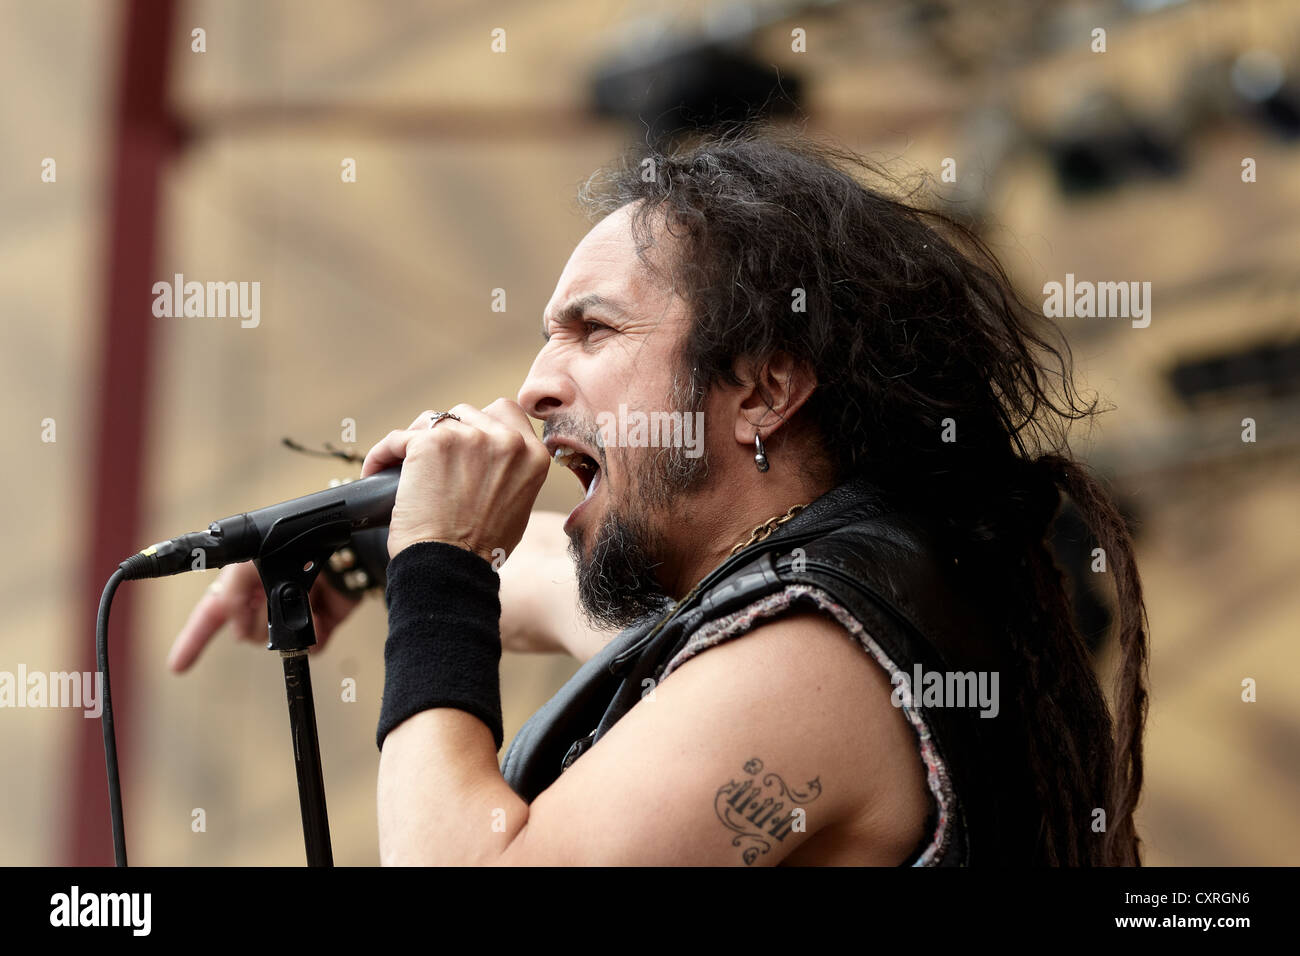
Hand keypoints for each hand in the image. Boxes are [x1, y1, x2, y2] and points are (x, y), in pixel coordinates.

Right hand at [166, 560, 360, 672]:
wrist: (345, 546)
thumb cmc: (296, 544)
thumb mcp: (248, 561)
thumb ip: (230, 593)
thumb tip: (236, 630)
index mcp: (245, 581)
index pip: (211, 613)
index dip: (193, 639)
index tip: (176, 666)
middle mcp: (268, 598)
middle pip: (248, 633)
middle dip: (257, 621)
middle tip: (271, 596)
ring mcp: (295, 611)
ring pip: (277, 642)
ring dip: (286, 627)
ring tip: (300, 599)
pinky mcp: (324, 621)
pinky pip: (311, 646)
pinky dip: (313, 637)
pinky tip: (317, 617)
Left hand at [360, 401, 550, 563]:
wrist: (451, 565)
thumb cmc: (479, 549)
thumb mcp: (518, 505)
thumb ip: (511, 472)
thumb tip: (487, 461)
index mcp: (532, 455)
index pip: (505, 413)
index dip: (481, 424)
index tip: (463, 438)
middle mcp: (505, 440)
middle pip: (467, 414)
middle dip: (448, 433)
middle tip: (432, 461)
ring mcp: (468, 438)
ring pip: (432, 421)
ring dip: (417, 440)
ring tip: (402, 465)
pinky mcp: (430, 443)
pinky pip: (398, 438)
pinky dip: (383, 455)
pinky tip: (377, 471)